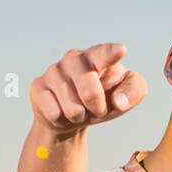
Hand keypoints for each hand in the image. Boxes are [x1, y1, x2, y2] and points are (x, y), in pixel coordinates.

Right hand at [28, 43, 147, 133]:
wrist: (72, 116)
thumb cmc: (102, 100)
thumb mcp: (124, 96)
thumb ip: (134, 91)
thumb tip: (120, 101)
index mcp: (97, 56)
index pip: (104, 53)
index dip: (111, 53)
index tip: (121, 51)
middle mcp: (73, 59)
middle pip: (90, 92)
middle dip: (97, 108)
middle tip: (97, 108)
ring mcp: (53, 71)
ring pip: (72, 108)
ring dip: (80, 116)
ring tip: (79, 109)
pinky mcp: (38, 87)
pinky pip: (54, 113)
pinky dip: (62, 120)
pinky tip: (61, 111)